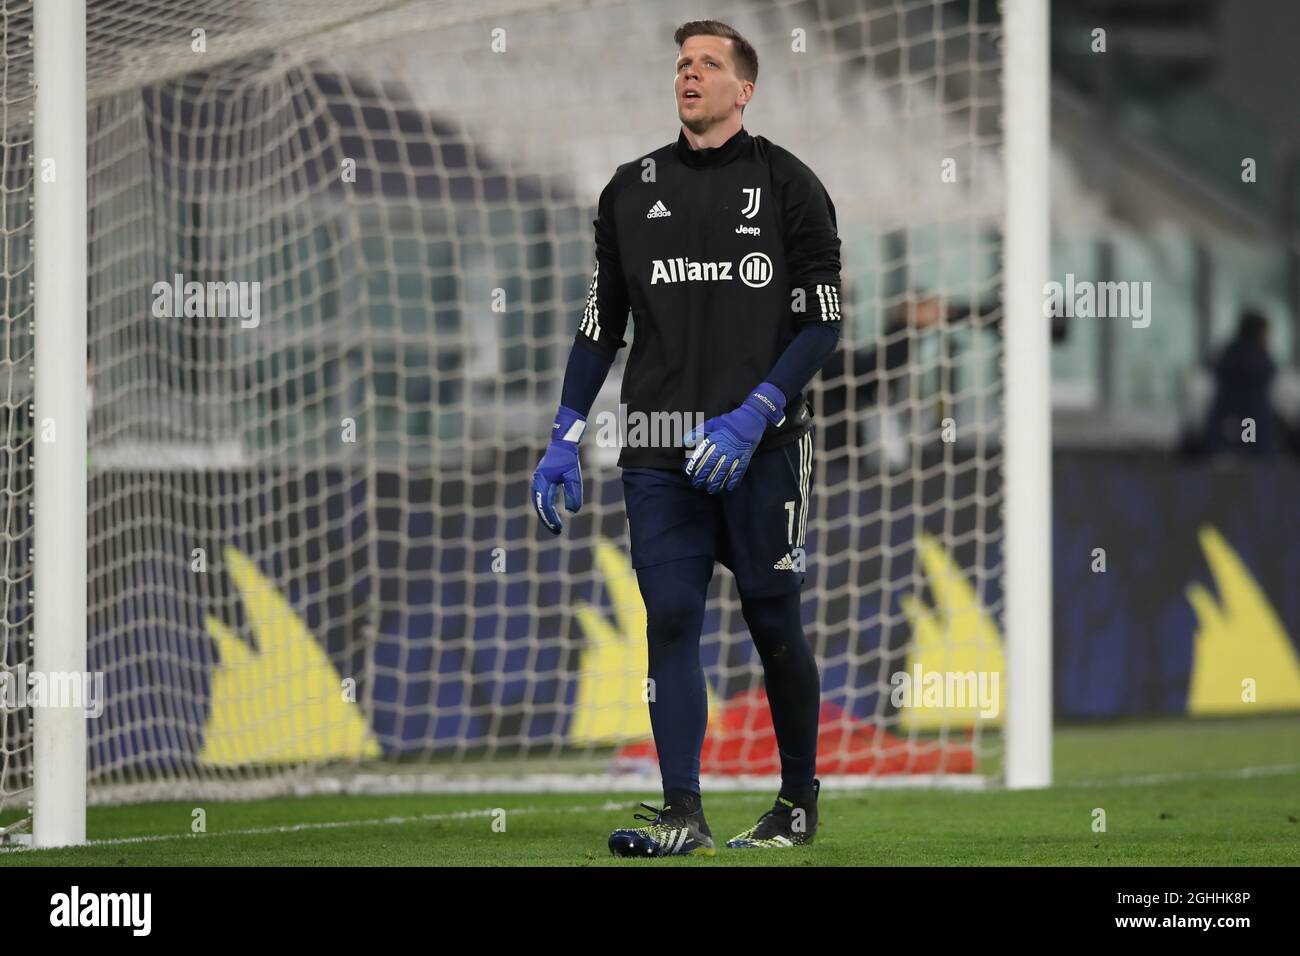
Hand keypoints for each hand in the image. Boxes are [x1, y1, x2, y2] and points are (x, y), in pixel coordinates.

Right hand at [532, 406, 585, 533]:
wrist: (561, 444)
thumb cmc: (568, 459)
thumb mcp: (573, 477)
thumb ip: (573, 493)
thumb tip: (573, 511)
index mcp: (542, 481)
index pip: (544, 504)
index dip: (551, 517)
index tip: (558, 527)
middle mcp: (537, 482)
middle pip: (539, 506)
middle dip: (547, 519)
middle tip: (556, 530)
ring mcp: (537, 481)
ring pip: (538, 502)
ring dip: (545, 514)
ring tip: (555, 525)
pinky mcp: (541, 480)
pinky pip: (541, 497)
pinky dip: (545, 506)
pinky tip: (552, 513)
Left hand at [683, 383, 785, 492]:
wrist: (751, 420)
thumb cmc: (730, 422)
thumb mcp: (713, 423)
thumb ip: (699, 431)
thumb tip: (685, 441)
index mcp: (715, 438)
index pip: (702, 454)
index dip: (694, 464)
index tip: (688, 472)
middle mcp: (724, 447)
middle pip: (712, 464)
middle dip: (703, 476)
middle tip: (696, 484)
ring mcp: (735, 453)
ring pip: (724, 470)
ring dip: (717, 481)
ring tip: (711, 490)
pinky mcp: (745, 457)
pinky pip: (739, 470)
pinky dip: (734, 479)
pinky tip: (729, 487)